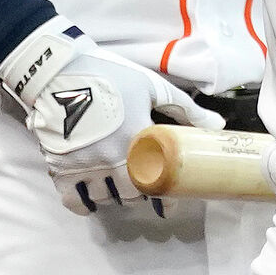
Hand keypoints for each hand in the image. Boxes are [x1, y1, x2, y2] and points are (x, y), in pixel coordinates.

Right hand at [0, 15, 222, 214]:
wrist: (57, 70)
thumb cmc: (109, 76)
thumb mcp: (151, 86)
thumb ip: (185, 109)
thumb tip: (218, 125)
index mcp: (138, 139)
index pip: (158, 182)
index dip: (166, 198)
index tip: (170, 204)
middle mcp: (112, 158)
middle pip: (131, 195)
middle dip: (139, 193)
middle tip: (142, 185)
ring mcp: (85, 166)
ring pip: (105, 198)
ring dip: (114, 196)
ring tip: (117, 186)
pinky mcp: (60, 168)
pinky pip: (74, 202)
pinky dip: (85, 204)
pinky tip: (92, 198)